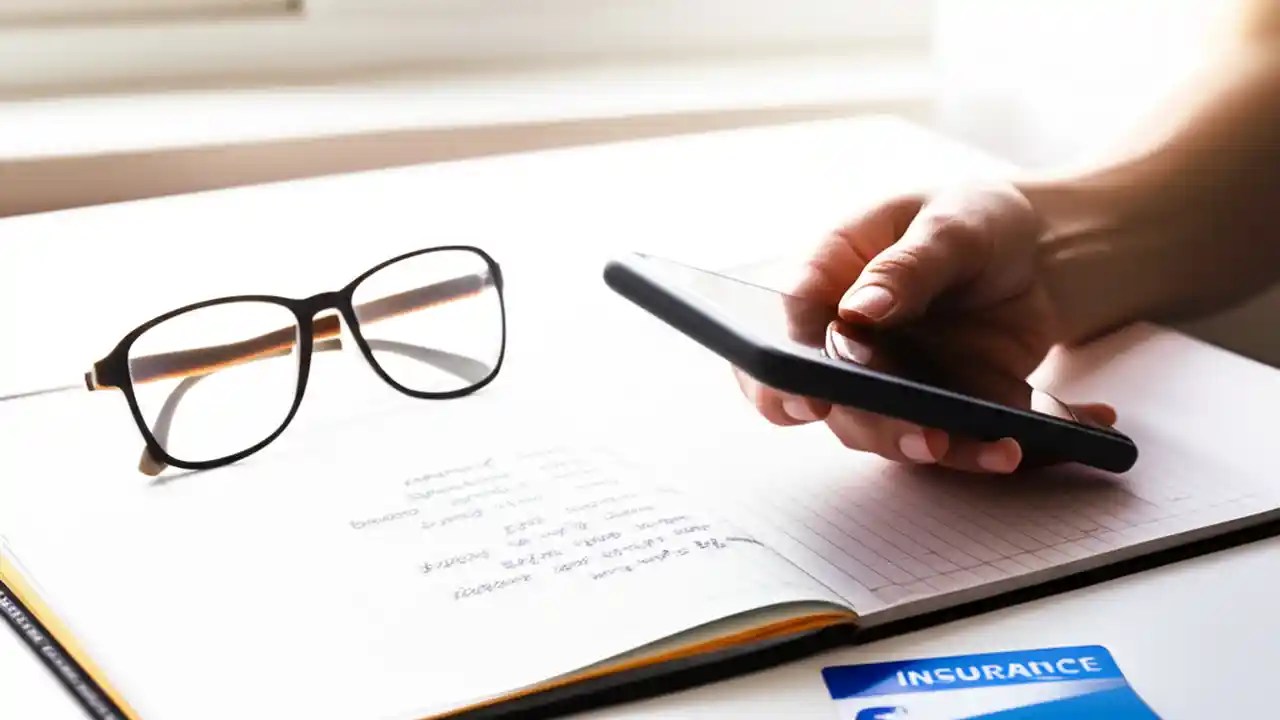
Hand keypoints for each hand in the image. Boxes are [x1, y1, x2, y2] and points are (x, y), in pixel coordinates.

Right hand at [733, 183, 1116, 473]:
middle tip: (912, 433)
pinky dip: (967, 451)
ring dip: (911, 442)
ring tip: (957, 443)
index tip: (810, 398)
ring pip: (872, 428)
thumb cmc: (976, 220)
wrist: (1039, 254)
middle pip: (823, 392)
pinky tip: (1001, 449)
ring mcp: (882, 377)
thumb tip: (858, 309)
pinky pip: (936, 440)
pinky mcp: (929, 406)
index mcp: (829, 274)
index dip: (782, 370)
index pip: (786, 325)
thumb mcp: (950, 224)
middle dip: (863, 419)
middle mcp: (842, 334)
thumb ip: (906, 265)